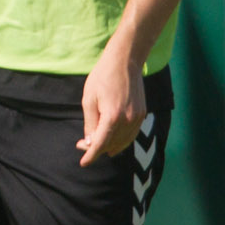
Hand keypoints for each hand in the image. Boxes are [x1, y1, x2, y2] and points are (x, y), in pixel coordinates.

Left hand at [78, 41, 145, 166]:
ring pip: (122, 143)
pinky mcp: (142, 114)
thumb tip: (90, 142)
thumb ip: (90, 124)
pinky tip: (111, 138)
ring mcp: (137, 118)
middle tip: (82, 144)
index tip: (83, 163)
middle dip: (97, 148)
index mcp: (112, 116)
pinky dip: (120, 140)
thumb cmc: (102, 77)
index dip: (91, 155)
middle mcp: (128, 120)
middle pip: (111, 145)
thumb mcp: (89, 99)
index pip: (101, 144)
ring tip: (95, 140)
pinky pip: (131, 135)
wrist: (125, 61)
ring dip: (109, 146)